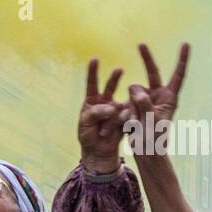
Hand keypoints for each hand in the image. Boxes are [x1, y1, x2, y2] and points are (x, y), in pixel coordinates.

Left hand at [78, 59, 128, 174]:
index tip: (95, 59)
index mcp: (92, 101)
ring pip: (118, 106)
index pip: (92, 84)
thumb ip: (96, 112)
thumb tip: (111, 107)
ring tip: (103, 132)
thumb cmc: (87, 137)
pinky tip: (118, 131)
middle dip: (114, 78)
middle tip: (119, 70)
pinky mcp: (124, 119)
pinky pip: (126, 117)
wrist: (99, 152)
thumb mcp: (86, 123)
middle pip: (110, 87)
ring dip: (111, 120)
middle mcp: (104, 102)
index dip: (93, 71)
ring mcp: (115, 110)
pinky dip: (121, 124)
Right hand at [127, 43, 189, 156]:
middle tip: (141, 44)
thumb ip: (144, 103)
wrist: (146, 153)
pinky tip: (130, 125)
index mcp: (170, 98)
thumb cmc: (154, 140)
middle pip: (153, 73)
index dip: (181, 60)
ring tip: (136, 123)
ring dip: (131, 105)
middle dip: (146, 59)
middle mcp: (159, 96)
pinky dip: (125, 111)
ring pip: (133, 90)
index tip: (185, 44)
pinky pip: (125, 101)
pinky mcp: (134, 106)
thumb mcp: (151, 122)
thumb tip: (135, 88)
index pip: (178, 75)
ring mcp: (146, 100)